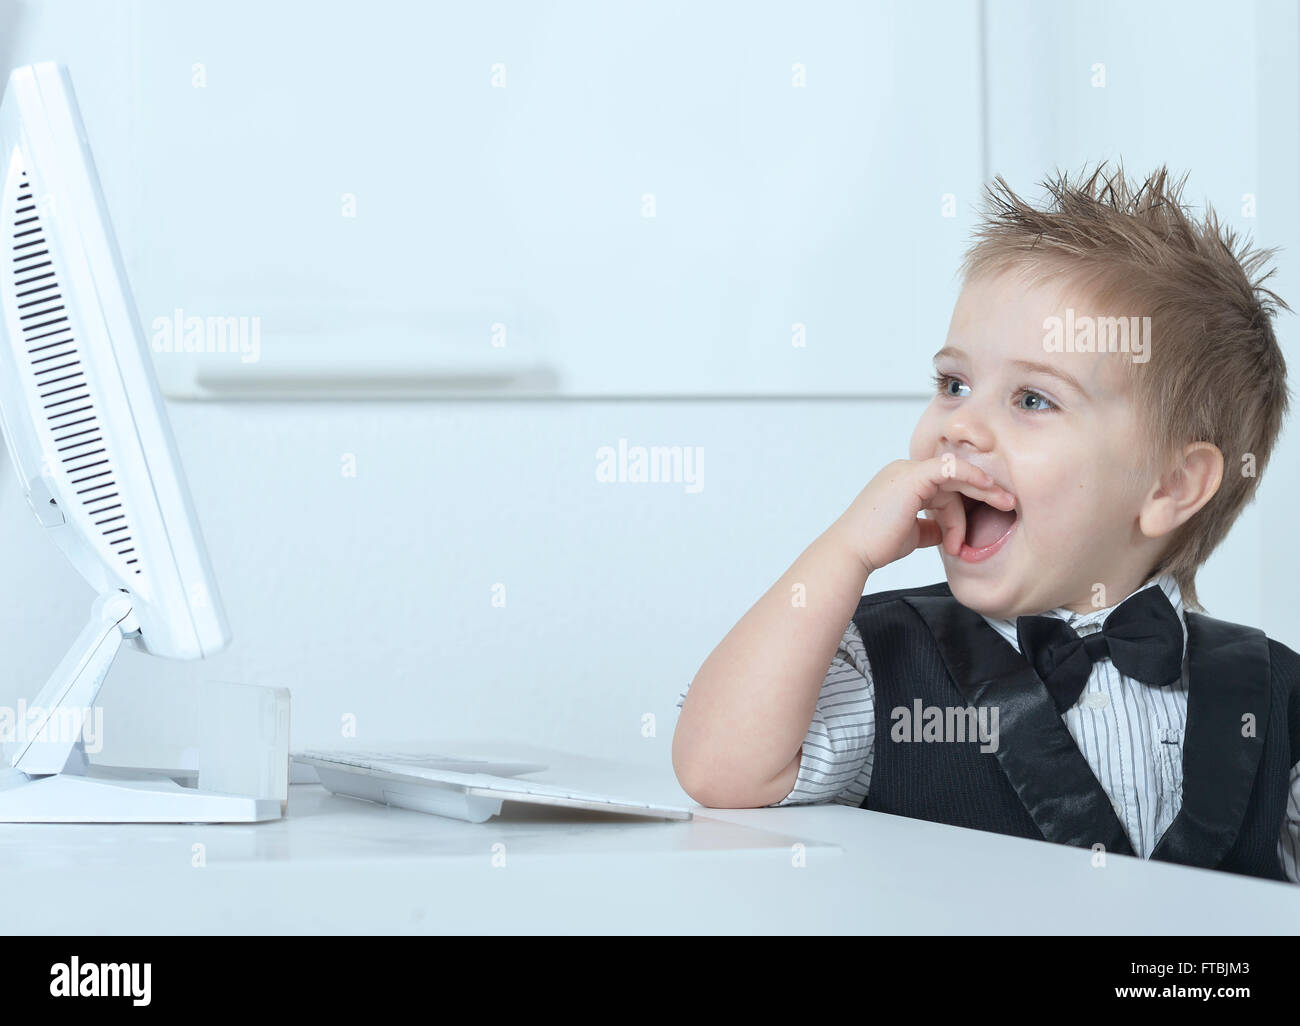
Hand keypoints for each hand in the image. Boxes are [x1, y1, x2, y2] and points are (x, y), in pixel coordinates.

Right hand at [831, 456, 1016, 574]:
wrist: (853, 551)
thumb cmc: (875, 545)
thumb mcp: (911, 534)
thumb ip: (930, 527)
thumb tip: (947, 532)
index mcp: (901, 483)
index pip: (943, 488)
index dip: (965, 506)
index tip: (989, 517)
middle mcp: (902, 472)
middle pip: (952, 480)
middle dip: (983, 490)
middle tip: (1010, 502)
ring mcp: (906, 471)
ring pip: (955, 476)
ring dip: (981, 494)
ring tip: (1003, 509)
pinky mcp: (912, 477)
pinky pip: (950, 468)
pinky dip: (972, 475)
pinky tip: (989, 487)